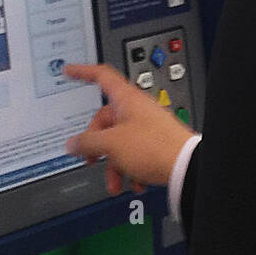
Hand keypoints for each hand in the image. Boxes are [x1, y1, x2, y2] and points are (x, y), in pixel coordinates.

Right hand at [62, 62, 193, 196]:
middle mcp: (137, 109)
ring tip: (116, 184)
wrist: (186, 166)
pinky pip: (135, 153)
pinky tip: (135, 183)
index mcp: (126, 99)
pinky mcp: (157, 142)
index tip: (70, 71)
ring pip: (120, 142)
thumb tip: (73, 143)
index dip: (83, 72)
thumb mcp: (111, 145)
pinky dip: (131, 169)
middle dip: (97, 146)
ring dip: (114, 166)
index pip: (101, 76)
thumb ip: (88, 142)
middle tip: (91, 160)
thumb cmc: (154, 147)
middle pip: (106, 121)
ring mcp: (148, 125)